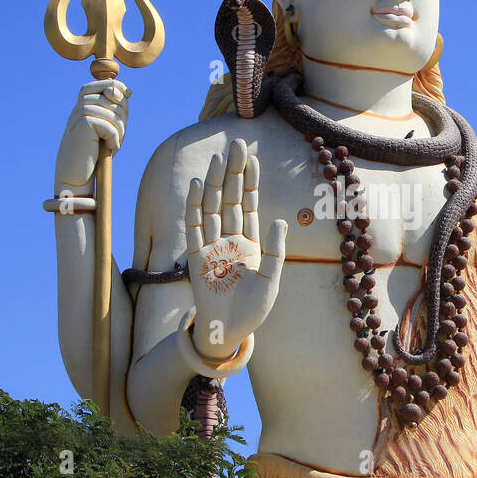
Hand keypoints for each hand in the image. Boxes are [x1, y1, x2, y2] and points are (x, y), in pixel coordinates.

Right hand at [54, 79, 129, 193]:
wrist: (76, 175)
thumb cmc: (95, 152)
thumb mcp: (110, 128)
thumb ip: (116, 109)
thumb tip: (121, 92)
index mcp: (85, 103)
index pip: (105, 83)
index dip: (118, 87)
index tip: (128, 95)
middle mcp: (80, 106)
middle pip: (113, 98)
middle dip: (122, 117)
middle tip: (117, 136)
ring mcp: (79, 114)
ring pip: (112, 112)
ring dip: (120, 131)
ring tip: (113, 144)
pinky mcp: (81, 125)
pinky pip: (108, 126)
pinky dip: (114, 138)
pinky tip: (110, 147)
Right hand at [186, 138, 287, 358]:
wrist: (229, 332)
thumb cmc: (252, 311)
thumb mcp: (271, 281)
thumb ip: (276, 251)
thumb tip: (281, 220)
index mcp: (250, 244)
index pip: (248, 205)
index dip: (250, 182)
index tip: (252, 158)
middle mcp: (229, 240)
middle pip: (229, 199)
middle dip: (233, 173)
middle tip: (236, 145)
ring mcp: (211, 247)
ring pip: (212, 207)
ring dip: (214, 183)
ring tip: (218, 158)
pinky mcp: (196, 258)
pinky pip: (194, 228)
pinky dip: (195, 206)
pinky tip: (197, 185)